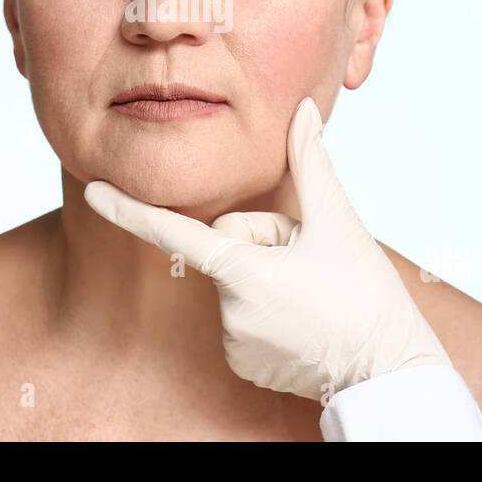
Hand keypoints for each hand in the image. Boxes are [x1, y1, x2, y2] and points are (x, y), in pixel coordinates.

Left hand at [83, 96, 449, 402]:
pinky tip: (305, 321)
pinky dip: (271, 312)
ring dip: (270, 278)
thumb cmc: (366, 295)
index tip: (91, 189)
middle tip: (312, 264)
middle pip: (230, 247)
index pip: (174, 232)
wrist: (389, 373)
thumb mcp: (339, 223)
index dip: (128, 209)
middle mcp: (228, 312)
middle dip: (266, 244)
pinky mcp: (243, 364)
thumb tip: (303, 108)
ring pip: (238, 282)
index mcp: (242, 273)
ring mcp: (233, 343)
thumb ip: (310, 161)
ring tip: (314, 295)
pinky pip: (242, 317)